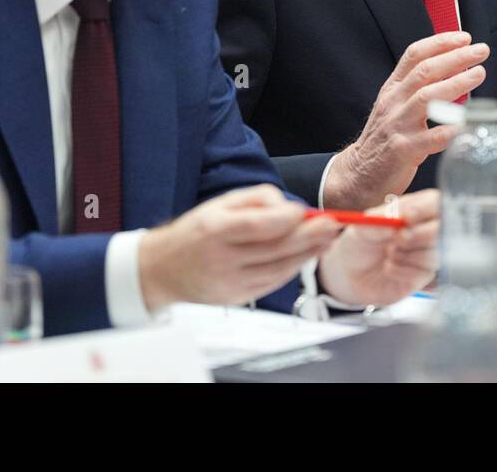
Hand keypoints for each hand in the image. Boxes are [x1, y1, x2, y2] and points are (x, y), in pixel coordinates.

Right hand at [137, 184, 340, 309]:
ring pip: (278, 269)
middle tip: (333, 225)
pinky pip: (272, 283)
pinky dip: (292, 269)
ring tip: (327, 240)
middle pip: (273, 249)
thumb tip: (289, 206)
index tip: (308, 212)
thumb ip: (256, 200)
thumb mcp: (219, 204)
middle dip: (308, 237)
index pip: (255, 226)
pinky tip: (307, 256)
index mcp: (214, 230)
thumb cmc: (195, 232)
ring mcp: (230, 282)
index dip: (285, 220)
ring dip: (307, 254)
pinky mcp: (237, 297)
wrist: (163, 270)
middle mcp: (222, 258)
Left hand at [317, 189, 439, 306]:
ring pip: (434, 254)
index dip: (424, 209)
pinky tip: (389, 268)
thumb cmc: (358, 244)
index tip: (407, 217)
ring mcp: (426, 254)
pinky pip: (423, 273)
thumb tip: (399, 219)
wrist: (348, 274)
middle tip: (398, 238)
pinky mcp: (423, 277)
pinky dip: (402, 270)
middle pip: (442, 229)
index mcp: (413, 210)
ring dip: (407, 254)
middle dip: (420, 234)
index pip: (434, 203)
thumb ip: (380, 221)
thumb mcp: (362, 227)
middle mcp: (424, 230)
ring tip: (388, 254)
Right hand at [322, 32, 487, 209]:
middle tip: (480, 51)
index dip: (440, 43)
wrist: (360, 172)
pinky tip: (469, 122)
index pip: (414, 55)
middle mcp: (394, 102)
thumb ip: (417, 88)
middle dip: (455, 58)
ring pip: (428, 97)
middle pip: (425, 71)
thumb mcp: (394, 105)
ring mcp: (398, 125)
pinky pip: (433, 137)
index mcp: (392, 89)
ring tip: (478, 74)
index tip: (463, 38)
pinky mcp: (404, 149)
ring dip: (456, 83)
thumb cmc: (385, 137)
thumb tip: (453, 69)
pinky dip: (452, 128)